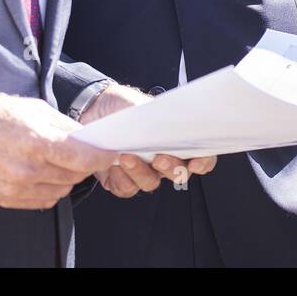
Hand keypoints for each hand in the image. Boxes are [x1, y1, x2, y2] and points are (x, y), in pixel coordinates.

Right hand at [0, 90, 116, 209]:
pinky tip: (43, 173)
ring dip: (66, 178)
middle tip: (84, 153)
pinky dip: (49, 188)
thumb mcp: (34, 109)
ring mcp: (16, 188)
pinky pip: (41, 200)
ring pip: (61, 191)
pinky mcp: (5, 199)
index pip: (85, 159)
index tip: (109, 152)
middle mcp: (29, 170)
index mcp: (39, 142)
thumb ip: (64, 127)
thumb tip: (88, 140)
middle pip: (75, 177)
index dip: (102, 157)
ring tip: (59, 161)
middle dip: (84, 165)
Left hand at [80, 83, 217, 198]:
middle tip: (158, 157)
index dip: (203, 162)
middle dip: (169, 168)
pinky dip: (120, 178)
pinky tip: (112, 163)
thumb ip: (162, 120)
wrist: (93, 108)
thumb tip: (173, 128)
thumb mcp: (146, 107)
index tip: (195, 162)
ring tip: (125, 155)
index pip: (201, 156)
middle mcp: (162, 160)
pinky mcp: (121, 180)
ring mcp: (143, 171)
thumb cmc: (123, 106)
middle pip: (177, 175)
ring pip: (150, 184)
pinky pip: (126, 189)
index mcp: (175, 141)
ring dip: (139, 172)